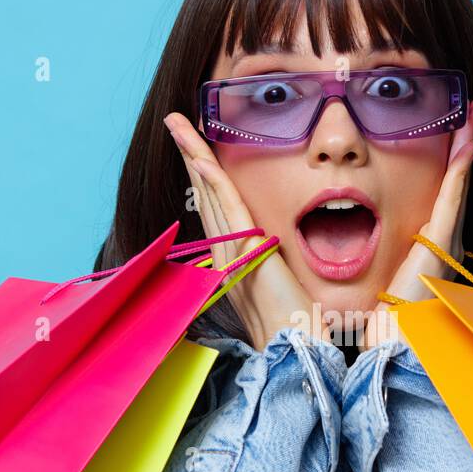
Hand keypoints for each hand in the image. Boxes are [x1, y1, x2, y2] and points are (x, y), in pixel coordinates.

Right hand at [164, 112, 324, 351]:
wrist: (294, 347)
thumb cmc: (295, 324)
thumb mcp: (283, 283)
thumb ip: (274, 262)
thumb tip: (275, 248)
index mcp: (233, 258)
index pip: (216, 207)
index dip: (204, 174)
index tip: (197, 149)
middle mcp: (225, 252)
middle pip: (205, 193)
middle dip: (191, 155)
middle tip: (177, 125)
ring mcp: (232, 252)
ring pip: (209, 193)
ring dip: (194, 155)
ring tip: (179, 126)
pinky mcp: (246, 252)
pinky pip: (227, 207)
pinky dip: (213, 179)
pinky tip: (203, 157)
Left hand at [360, 98, 472, 350]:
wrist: (389, 337)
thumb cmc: (378, 313)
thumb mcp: (371, 271)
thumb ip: (366, 248)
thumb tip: (350, 231)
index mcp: (428, 244)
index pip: (442, 191)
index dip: (450, 158)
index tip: (456, 127)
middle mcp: (443, 239)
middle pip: (455, 181)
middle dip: (465, 142)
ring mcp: (446, 241)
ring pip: (458, 184)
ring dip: (467, 146)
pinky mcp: (442, 245)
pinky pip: (452, 201)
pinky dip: (460, 173)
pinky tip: (467, 147)